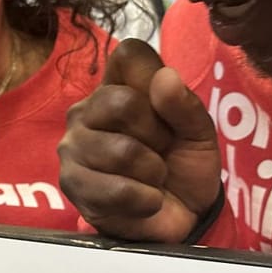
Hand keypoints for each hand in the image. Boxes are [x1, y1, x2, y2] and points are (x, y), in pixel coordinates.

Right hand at [57, 38, 221, 241]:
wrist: (182, 217)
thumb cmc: (183, 165)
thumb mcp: (199, 133)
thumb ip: (184, 105)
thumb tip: (165, 77)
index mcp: (117, 87)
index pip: (128, 55)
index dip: (154, 78)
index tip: (165, 108)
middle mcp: (86, 111)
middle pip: (122, 102)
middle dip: (158, 135)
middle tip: (161, 151)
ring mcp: (73, 147)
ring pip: (121, 150)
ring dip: (153, 172)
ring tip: (152, 178)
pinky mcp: (72, 184)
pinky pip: (117, 188)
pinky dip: (145, 199)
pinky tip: (145, 201)